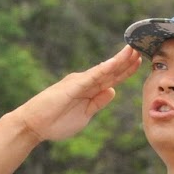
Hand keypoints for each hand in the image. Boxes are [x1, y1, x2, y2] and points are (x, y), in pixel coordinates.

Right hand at [11, 46, 143, 143]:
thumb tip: (112, 91)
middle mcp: (85, 82)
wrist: (34, 125)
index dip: (126, 70)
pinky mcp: (72, 87)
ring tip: (132, 50)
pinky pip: (91, 78)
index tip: (139, 61)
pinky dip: (103, 70)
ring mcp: (79, 83)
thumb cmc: (57, 121)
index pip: (111, 78)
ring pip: (103, 71)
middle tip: (140, 48)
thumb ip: (98, 102)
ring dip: (118, 61)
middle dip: (126, 61)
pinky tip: (114, 63)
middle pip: (110, 71)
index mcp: (89, 89)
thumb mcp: (86, 113)